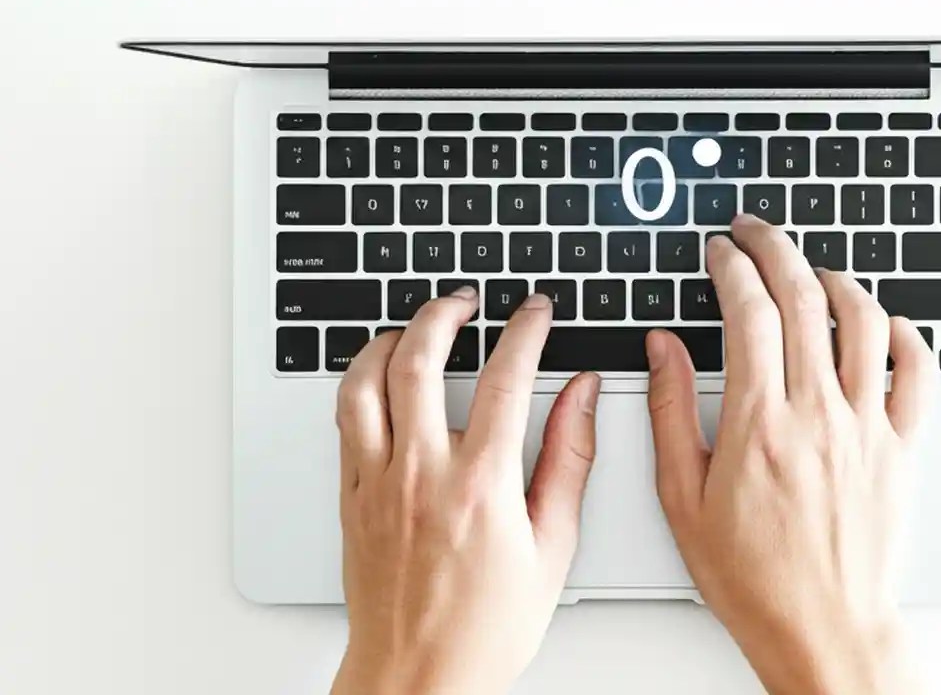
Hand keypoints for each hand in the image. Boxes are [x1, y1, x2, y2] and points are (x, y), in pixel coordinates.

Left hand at [330, 287, 600, 694]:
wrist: (418, 677)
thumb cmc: (487, 627)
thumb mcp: (553, 545)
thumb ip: (569, 460)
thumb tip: (580, 398)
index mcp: (480, 485)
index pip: (504, 378)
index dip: (525, 329)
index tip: (536, 311)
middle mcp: (421, 475)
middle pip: (420, 359)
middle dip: (445, 312)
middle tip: (467, 300)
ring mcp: (378, 483)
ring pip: (366, 381)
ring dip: (390, 338)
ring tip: (415, 325)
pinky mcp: (351, 497)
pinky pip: (344, 420)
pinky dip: (362, 382)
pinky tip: (381, 377)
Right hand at [646, 214, 934, 694]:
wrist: (823, 628)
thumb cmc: (752, 576)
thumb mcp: (683, 499)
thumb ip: (670, 413)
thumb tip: (663, 349)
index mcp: (758, 423)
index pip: (749, 312)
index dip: (731, 266)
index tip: (719, 252)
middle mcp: (818, 414)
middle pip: (804, 298)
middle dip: (775, 248)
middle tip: (755, 232)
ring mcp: (867, 428)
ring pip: (864, 321)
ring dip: (836, 279)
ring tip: (812, 269)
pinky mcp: (901, 448)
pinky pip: (918, 372)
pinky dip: (904, 334)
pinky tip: (883, 325)